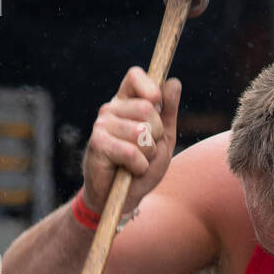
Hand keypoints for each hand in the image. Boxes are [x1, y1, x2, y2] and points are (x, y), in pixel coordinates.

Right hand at [82, 65, 181, 214]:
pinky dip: (139, 167)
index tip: (157, 105)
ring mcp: (102, 125)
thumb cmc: (143, 167)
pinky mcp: (98, 144)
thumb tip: (174, 82)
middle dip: (157, 135)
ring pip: (141, 132)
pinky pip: (131, 152)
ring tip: (137, 162)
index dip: (151, 89)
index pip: (135, 76)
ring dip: (148, 154)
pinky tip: (130, 171)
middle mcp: (111, 109)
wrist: (123, 198)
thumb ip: (168, 112)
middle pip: (147, 109)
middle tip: (146, 150)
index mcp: (126, 102)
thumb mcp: (163, 139)